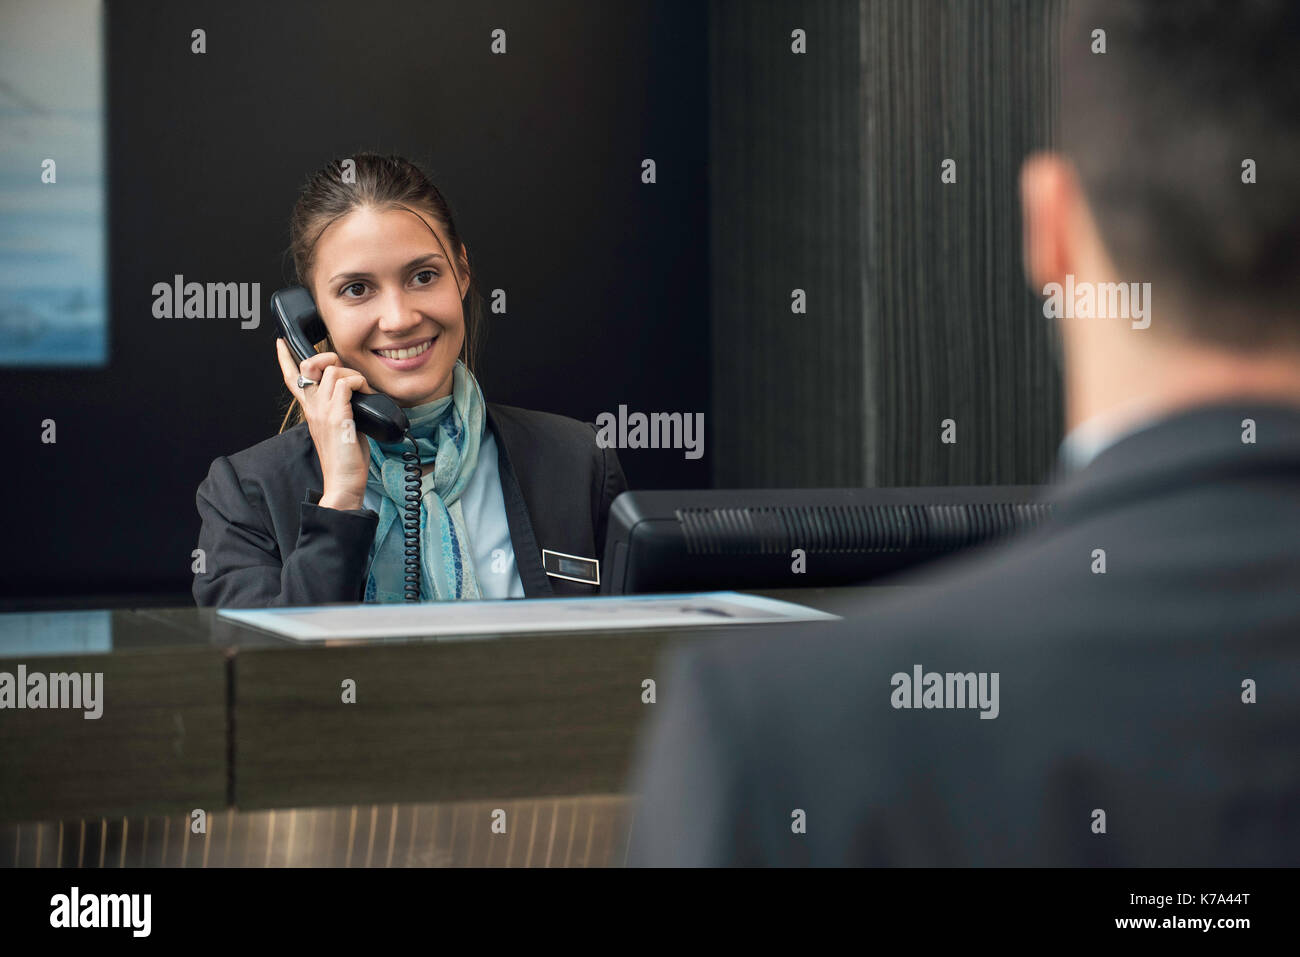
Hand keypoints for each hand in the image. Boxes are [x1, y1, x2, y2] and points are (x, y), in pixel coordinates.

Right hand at [276, 338, 373, 509]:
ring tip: (363, 390)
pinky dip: (359, 382)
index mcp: (311, 410)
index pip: (291, 379)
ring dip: (353, 374)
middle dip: (328, 357)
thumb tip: (357, 397)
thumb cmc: (345, 459)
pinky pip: (346, 382)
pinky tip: (366, 394)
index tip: (281, 344)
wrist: (343, 481)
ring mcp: (322, 410)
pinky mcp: (336, 415)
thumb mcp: (340, 427)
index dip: (285, 358)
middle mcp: (312, 407)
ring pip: (332, 370)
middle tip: (348, 373)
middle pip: (309, 366)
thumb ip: (340, 408)